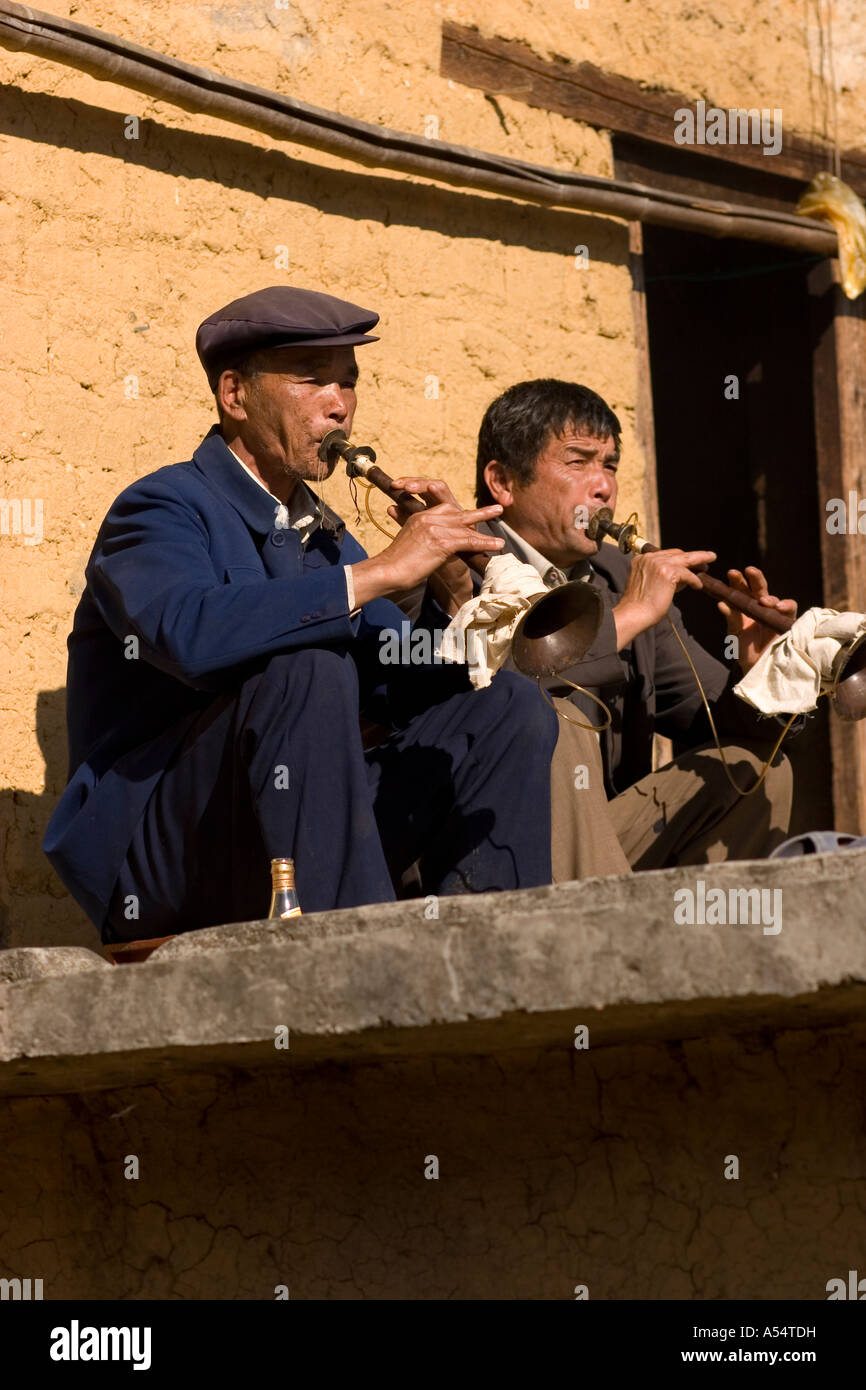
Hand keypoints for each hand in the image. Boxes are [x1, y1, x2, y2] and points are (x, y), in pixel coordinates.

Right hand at [349, 480, 504, 606]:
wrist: (387, 571)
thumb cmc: (395, 564)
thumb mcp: (408, 543)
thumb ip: (420, 538)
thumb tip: (433, 547)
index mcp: (419, 517)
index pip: (444, 509)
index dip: (461, 514)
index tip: (472, 517)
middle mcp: (427, 518)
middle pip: (458, 512)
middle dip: (478, 512)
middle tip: (496, 509)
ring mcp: (435, 528)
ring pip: (466, 525)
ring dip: (487, 523)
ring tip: (502, 523)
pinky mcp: (441, 541)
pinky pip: (468, 540)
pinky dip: (484, 542)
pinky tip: (497, 544)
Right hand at [613, 548, 716, 649]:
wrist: (633, 614)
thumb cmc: (640, 606)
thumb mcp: (649, 584)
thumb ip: (663, 576)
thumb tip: (684, 576)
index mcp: (641, 560)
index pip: (665, 554)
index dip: (680, 558)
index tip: (689, 561)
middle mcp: (649, 558)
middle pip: (677, 553)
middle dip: (693, 556)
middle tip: (706, 559)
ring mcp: (658, 564)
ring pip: (685, 559)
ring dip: (698, 562)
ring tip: (707, 566)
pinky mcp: (667, 572)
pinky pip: (687, 574)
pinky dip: (694, 580)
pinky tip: (698, 586)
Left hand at [717, 566, 797, 673]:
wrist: (756, 666)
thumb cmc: (743, 648)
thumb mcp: (734, 632)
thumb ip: (731, 618)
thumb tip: (721, 604)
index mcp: (745, 606)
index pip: (742, 588)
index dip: (738, 580)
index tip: (731, 573)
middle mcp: (760, 606)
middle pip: (759, 587)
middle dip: (755, 577)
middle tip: (749, 570)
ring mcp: (774, 613)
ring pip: (775, 598)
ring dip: (769, 597)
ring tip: (763, 601)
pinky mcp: (786, 621)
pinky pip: (789, 609)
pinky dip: (785, 606)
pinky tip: (779, 607)